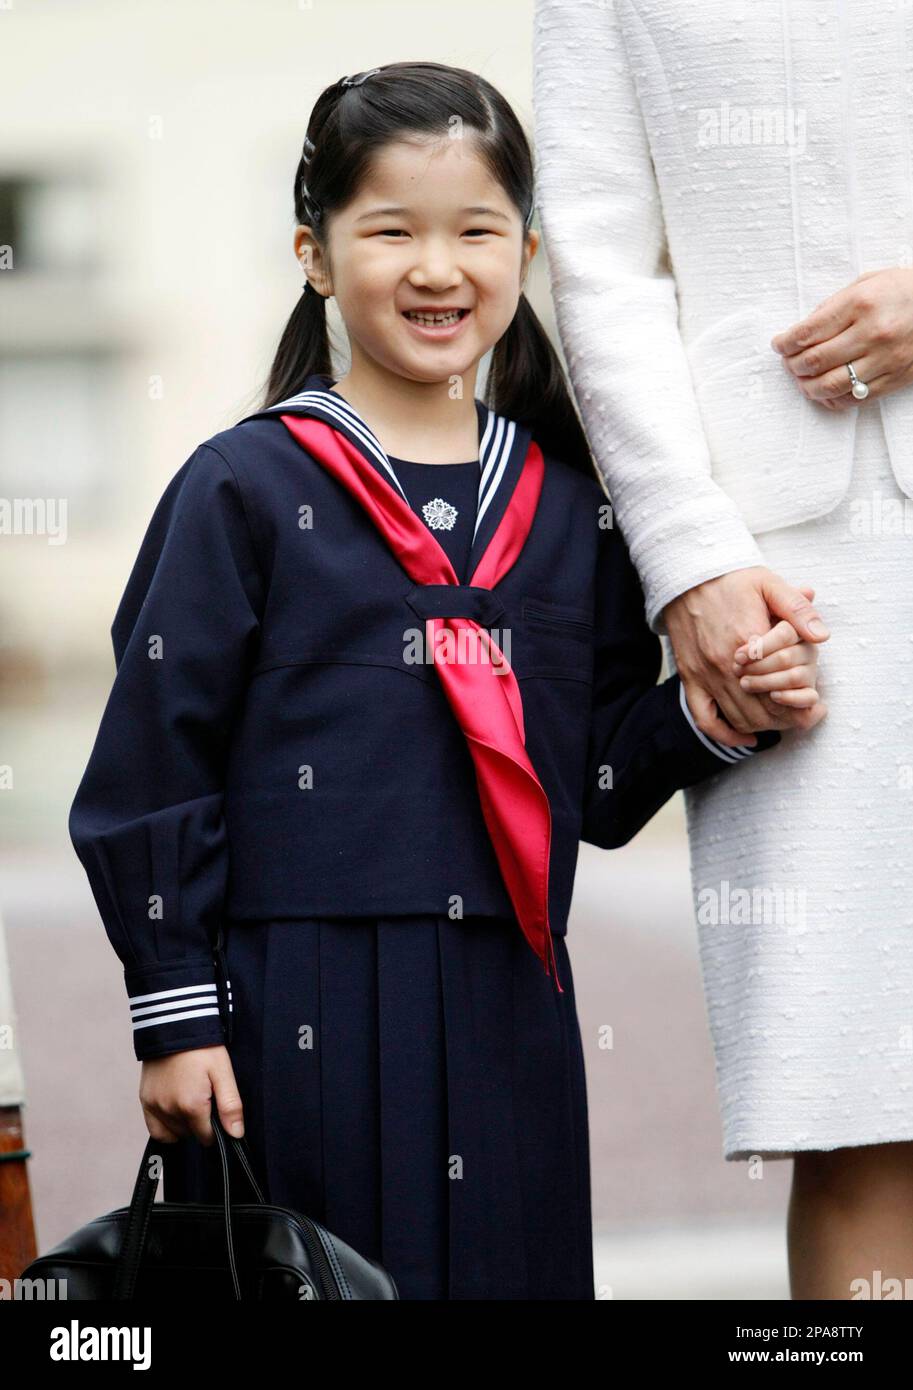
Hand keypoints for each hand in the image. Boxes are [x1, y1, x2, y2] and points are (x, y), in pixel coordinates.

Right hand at [139, 1044, 244, 1144]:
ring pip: (173, 1133)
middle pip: (190, 1135)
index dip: (216, 1128)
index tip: (218, 1110)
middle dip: (201, 1124)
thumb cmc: (202, 1047)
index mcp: (191, 1106)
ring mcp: (154, 1106)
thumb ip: (230, 1106)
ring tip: (192, 1101)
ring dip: (184, 1125)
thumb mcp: (223, 1072)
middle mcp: (169, 1110)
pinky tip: (176, 1112)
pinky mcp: (145, 1100)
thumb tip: (236, 1134)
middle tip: (207, 1099)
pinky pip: (155, 1129)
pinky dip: (166, 1127)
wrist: (175, 1025)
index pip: (206, 1137)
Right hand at [663, 566, 829, 747]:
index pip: (781, 689)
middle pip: (762, 711)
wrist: (685, 576)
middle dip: (786, 720)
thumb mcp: (769, 584)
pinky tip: (743, 738)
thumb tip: (821, 636)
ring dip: (762, 727)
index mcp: (748, 643)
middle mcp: (725, 666)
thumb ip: (797, 609)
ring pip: (738, 718)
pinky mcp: (689, 678)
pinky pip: (705, 718)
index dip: (800, 704)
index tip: (814, 707)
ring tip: (779, 722)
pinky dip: (725, 735)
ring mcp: (705, 675)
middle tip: (801, 717)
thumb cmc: (730, 580)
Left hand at [771, 267, 912, 408]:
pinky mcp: (895, 379)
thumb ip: (834, 306)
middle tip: (789, 363)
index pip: (808, 332)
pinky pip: (855, 398)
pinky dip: (833, 399)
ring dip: (808, 387)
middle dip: (793, 366)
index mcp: (861, 304)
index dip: (785, 342)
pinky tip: (826, 391)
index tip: (779, 345)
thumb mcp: (867, 283)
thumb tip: (804, 330)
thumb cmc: (903, 290)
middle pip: (815, 361)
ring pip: (831, 385)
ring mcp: (884, 359)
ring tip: (803, 381)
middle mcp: (872, 333)